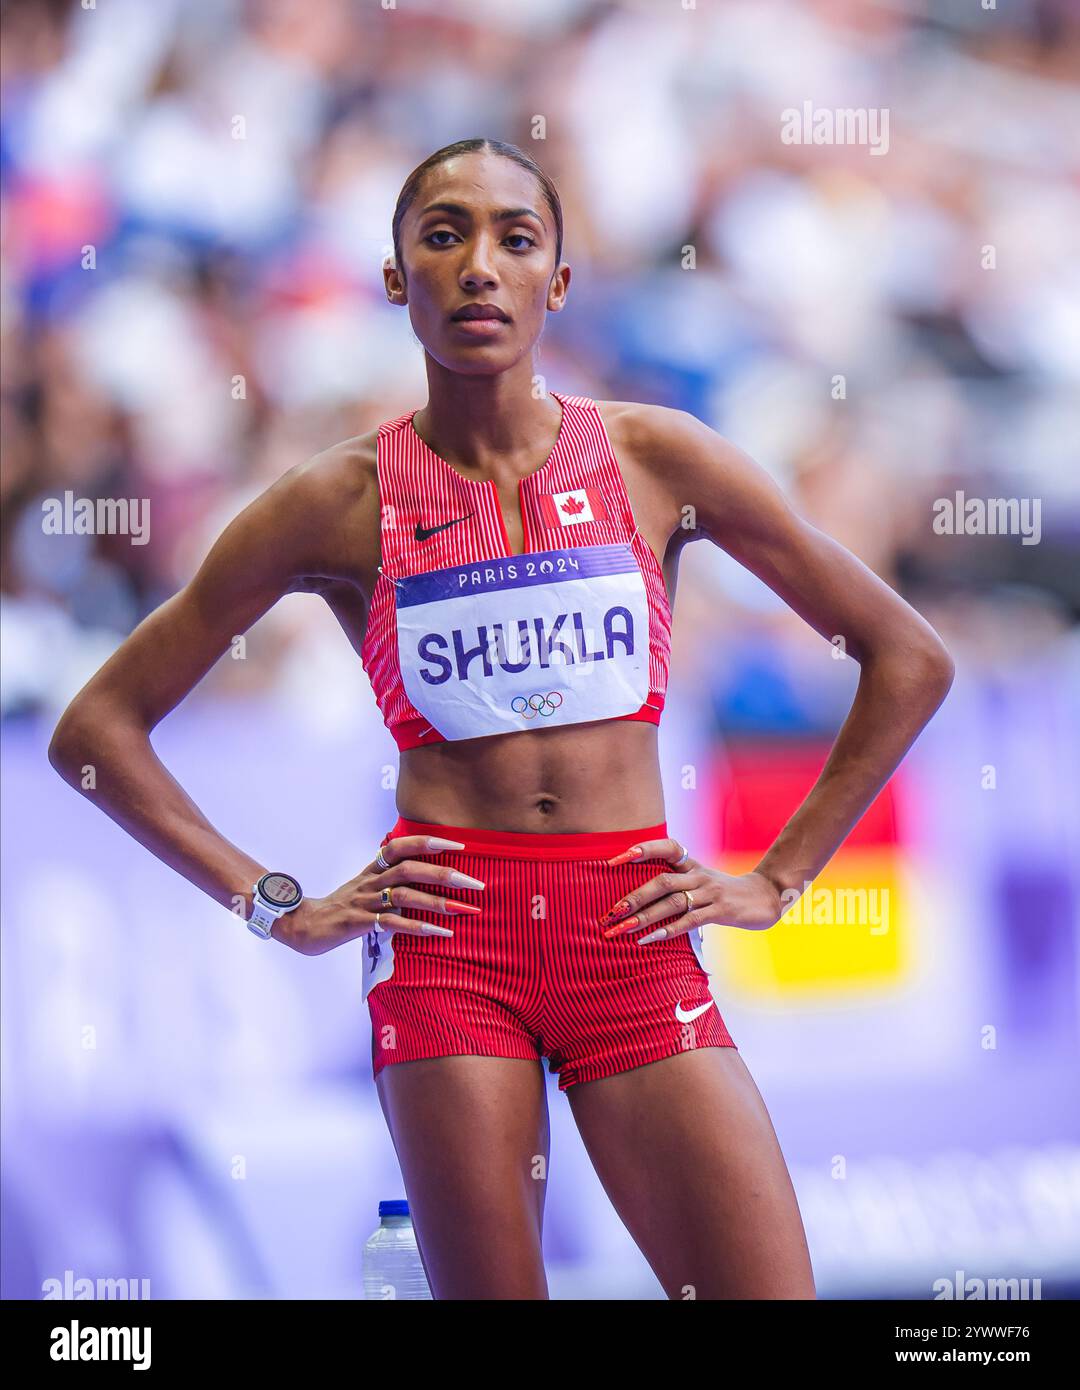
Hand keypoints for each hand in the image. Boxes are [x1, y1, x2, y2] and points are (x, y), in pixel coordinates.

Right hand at [272, 833, 485, 955]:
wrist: (303, 926)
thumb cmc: (341, 907)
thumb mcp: (365, 886)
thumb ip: (390, 877)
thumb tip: (421, 869)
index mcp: (373, 870)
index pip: (401, 846)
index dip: (429, 842)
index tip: (460, 845)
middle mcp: (371, 882)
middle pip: (411, 869)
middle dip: (445, 874)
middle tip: (476, 884)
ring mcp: (364, 902)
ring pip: (405, 896)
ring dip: (438, 902)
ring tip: (465, 910)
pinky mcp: (358, 924)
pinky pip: (391, 924)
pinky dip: (418, 927)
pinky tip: (440, 933)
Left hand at [598, 836, 782, 942]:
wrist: (766, 897)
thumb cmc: (725, 892)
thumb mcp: (701, 881)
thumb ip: (677, 884)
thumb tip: (641, 896)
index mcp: (692, 865)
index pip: (666, 848)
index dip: (641, 850)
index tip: (613, 860)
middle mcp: (699, 875)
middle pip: (661, 881)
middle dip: (634, 897)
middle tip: (611, 912)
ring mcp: (710, 893)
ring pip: (672, 903)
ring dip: (645, 917)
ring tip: (623, 928)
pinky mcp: (720, 911)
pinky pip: (690, 920)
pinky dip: (668, 930)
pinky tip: (650, 939)